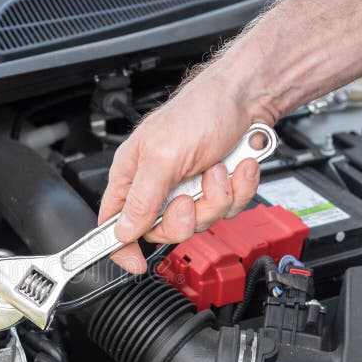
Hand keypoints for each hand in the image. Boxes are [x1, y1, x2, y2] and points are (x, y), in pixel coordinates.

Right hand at [99, 69, 267, 273]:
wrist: (247, 98)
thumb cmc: (199, 111)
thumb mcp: (162, 156)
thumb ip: (141, 198)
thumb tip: (123, 231)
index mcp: (132, 175)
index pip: (114, 223)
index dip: (121, 246)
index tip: (135, 263)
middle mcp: (158, 186)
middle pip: (163, 230)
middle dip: (186, 216)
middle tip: (189, 194)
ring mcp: (189, 189)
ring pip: (200, 223)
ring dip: (216, 196)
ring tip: (216, 168)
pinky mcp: (216, 189)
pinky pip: (227, 210)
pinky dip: (237, 188)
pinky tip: (235, 167)